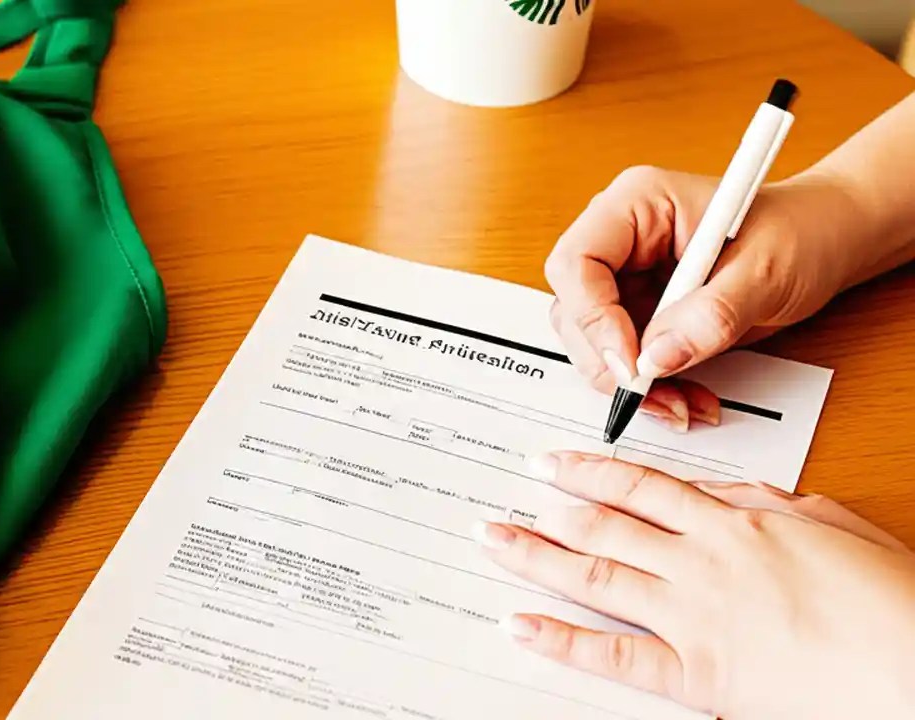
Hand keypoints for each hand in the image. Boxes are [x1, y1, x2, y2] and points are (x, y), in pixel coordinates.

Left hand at [476, 452, 914, 718]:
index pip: (641, 486)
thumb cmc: (887, 598)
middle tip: (505, 501)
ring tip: (493, 543)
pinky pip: (613, 655)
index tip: (550, 463)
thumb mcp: (827, 523)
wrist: (912, 668)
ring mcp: (692, 618)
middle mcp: (701, 563)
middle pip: (605, 528)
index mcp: (733, 522)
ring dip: (536, 558)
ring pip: (595, 577)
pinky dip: (560, 640)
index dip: (587, 471)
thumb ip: (762, 501)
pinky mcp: (696, 675)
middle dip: (549, 512)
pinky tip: (521, 625)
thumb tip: (715, 490)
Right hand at [544, 167, 858, 430]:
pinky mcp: (639, 314)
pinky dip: (650, 389)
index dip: (592, 317)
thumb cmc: (801, 231)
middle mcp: (620, 240)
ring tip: (682, 403)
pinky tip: (686, 397)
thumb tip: (656, 358)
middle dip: (609, 361)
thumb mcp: (766, 271)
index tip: (630, 363)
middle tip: (650, 394)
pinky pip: (623, 360)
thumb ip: (711, 315)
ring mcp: (625, 279)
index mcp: (637, 204)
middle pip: (574, 309)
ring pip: (592, 343)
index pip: (577, 261)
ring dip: (630, 384)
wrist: (825, 242)